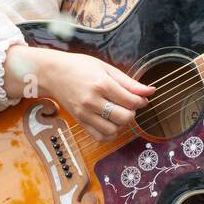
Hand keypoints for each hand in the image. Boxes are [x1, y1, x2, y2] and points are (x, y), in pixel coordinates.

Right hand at [4, 44, 154, 140]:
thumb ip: (129, 82)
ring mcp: (85, 113)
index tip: (140, 98)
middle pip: (124, 117)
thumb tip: (150, 91)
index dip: (141, 101)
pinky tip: (110, 122)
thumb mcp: (106, 68)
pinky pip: (100, 137)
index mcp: (101, 84)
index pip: (131, 101)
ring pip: (114, 130)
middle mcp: (92, 101)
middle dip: (132, 113)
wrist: (52, 73)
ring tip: (118, 112)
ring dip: (121, 124)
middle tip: (128, 105)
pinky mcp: (80, 121)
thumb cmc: (79, 67)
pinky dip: (110, 133)